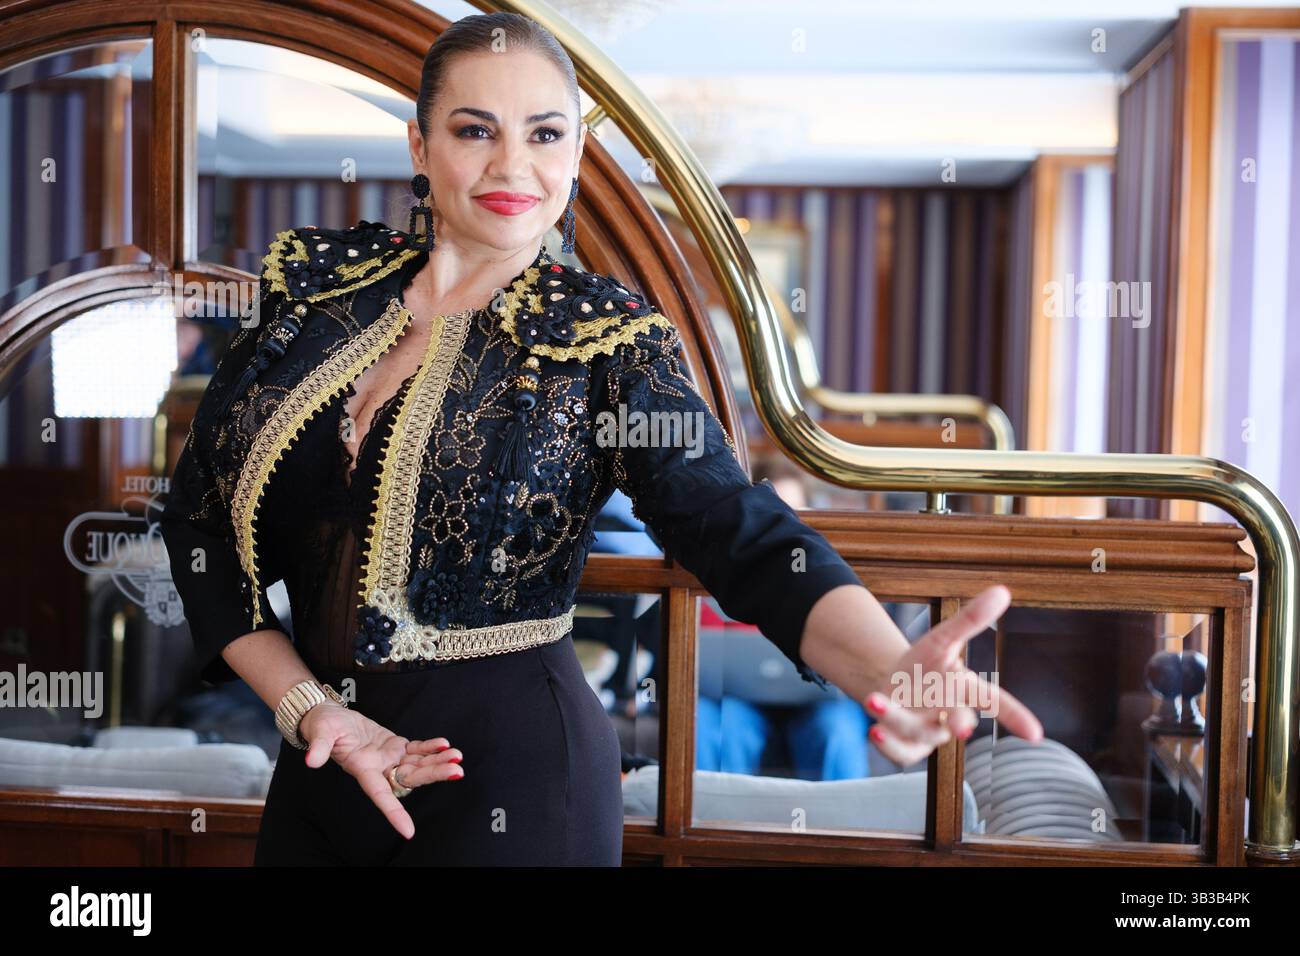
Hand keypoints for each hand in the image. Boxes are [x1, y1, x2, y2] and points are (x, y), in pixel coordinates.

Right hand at [299, 703, 454, 839]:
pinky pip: (417, 750)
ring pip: (417, 765)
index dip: (393, 813)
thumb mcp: (320, 734)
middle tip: (457, 771)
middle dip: (433, 775)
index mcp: (362, 770)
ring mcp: (389, 758)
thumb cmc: (323, 727)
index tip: (408, 831)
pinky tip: (444, 745)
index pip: (379, 795)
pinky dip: (431, 748)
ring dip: (438, 762)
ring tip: (458, 757)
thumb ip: (319, 748)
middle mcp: (378, 769)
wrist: (330, 717)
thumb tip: (311, 761)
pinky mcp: (395, 746)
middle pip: (409, 778)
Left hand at [864, 585, 1043, 766]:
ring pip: (919, 733)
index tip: (1036, 734)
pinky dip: (887, 745)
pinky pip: (899, 752)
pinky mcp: (905, 746)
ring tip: (874, 701)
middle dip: (961, 723)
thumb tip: (1003, 590)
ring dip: (896, 719)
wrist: (893, 685)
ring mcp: (928, 733)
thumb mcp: (943, 638)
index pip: (994, 701)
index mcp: (964, 688)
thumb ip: (970, 619)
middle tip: (962, 729)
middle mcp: (949, 715)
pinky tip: (873, 731)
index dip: (1015, 716)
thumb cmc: (926, 665)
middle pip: (959, 720)